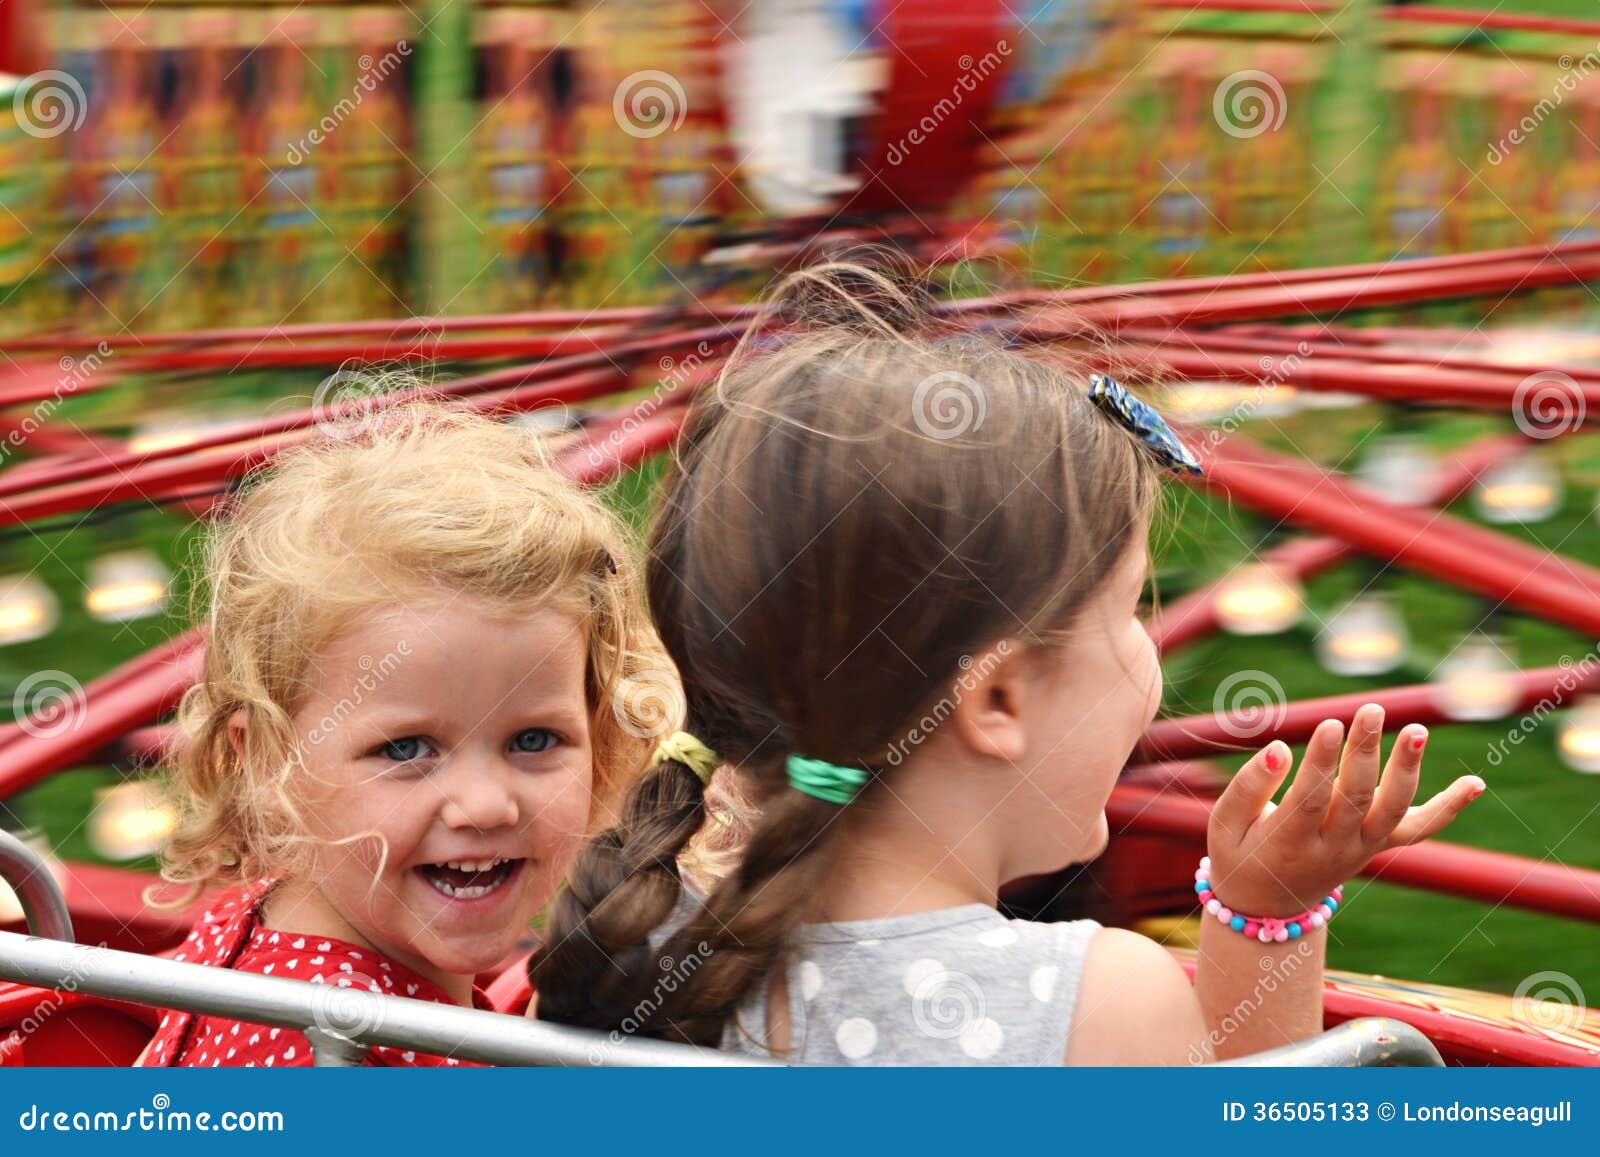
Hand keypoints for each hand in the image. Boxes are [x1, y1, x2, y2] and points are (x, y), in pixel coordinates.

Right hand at [1206, 702, 1484, 916]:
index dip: (1321, 764)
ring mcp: (1363, 849)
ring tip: (1418, 730)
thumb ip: (1249, 788)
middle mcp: (1335, 851)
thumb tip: (1279, 749)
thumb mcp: (1225, 826)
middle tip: (1372, 710)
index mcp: (1289, 845)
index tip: (1329, 723)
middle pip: (1358, 800)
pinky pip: (1419, 829)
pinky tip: (1476, 782)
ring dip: (1408, 771)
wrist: (1269, 906)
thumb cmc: (1239, 853)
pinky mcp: (1379, 845)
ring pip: (1393, 812)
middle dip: (1366, 753)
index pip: (1310, 802)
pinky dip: (1449, 808)